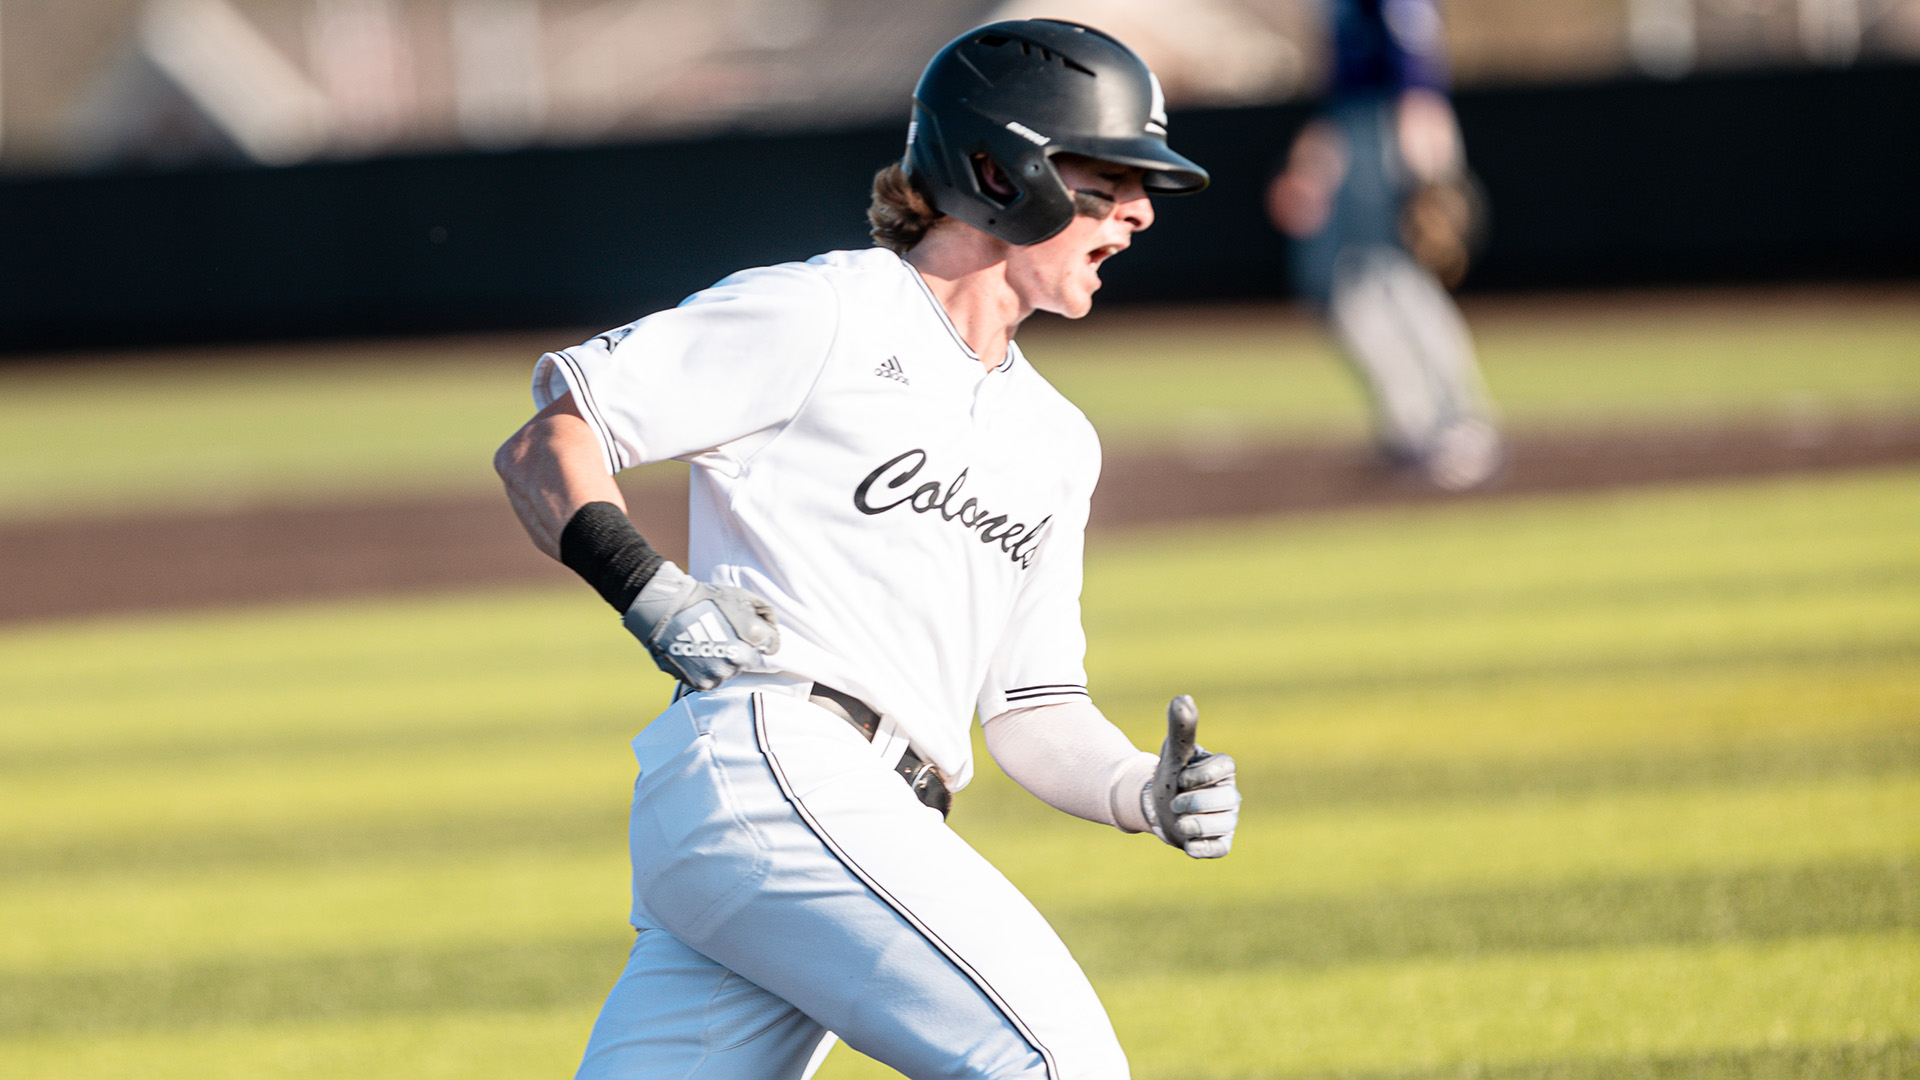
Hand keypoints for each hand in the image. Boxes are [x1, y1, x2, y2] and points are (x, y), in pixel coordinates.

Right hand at [621, 562, 779, 689]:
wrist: (666, 608)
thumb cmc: (706, 598)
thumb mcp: (743, 596)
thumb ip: (764, 614)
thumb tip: (771, 634)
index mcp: (754, 637)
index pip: (771, 645)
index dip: (760, 636)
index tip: (746, 631)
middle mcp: (740, 659)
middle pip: (748, 659)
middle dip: (739, 648)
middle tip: (720, 634)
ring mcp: (721, 673)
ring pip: (729, 672)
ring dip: (722, 662)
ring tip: (706, 643)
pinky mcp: (702, 683)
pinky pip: (711, 681)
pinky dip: (705, 670)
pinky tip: (696, 654)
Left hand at [1142, 695, 1239, 857]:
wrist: (1159, 809)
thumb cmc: (1171, 777)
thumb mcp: (1172, 754)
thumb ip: (1180, 728)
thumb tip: (1183, 697)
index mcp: (1223, 769)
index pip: (1226, 767)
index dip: (1201, 774)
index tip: (1181, 778)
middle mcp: (1231, 794)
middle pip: (1225, 800)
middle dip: (1194, 802)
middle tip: (1174, 802)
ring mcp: (1228, 819)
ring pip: (1223, 825)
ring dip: (1195, 825)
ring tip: (1178, 821)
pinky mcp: (1221, 842)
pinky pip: (1220, 849)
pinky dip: (1202, 848)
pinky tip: (1188, 844)